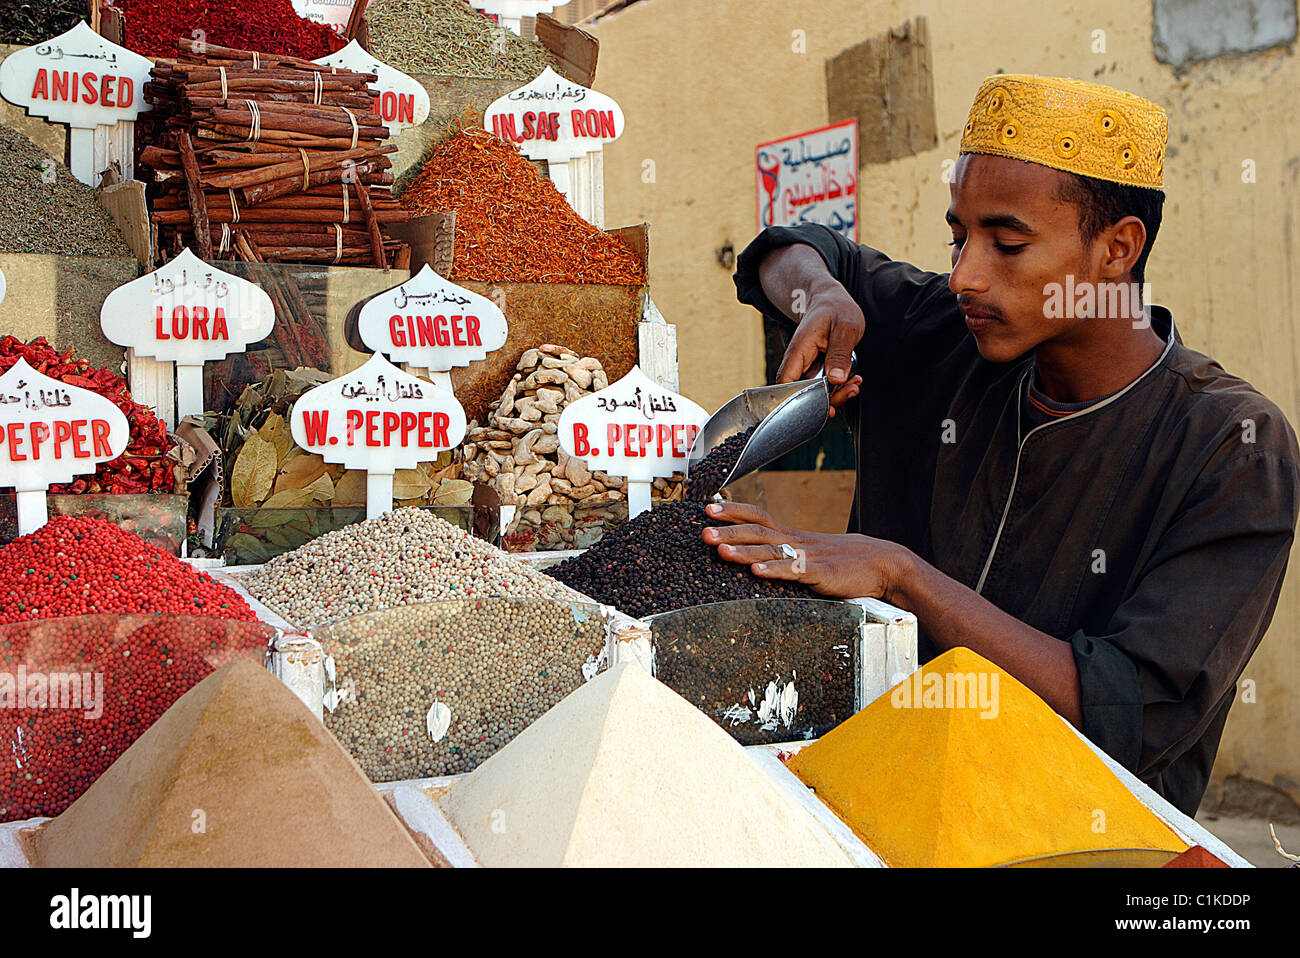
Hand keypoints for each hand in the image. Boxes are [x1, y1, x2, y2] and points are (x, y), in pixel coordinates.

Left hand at [702, 502, 912, 601]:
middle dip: (729, 529)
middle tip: (703, 529)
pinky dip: (774, 570)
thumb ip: (788, 556)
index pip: (759, 516)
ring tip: (719, 550)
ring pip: (771, 549)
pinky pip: (794, 571)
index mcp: (794, 536)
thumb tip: (759, 559)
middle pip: (758, 530)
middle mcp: (798, 542)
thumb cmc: (847, 563)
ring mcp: (809, 557)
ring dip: (743, 549)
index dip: (734, 511)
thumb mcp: (812, 556)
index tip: (708, 508)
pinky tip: (756, 572)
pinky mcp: (822, 574)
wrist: (886, 565)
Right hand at [775, 288, 864, 416]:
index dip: (799, 400)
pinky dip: (841, 386)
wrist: (832, 301)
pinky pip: (826, 385)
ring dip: (838, 393)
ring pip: (817, 391)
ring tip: (855, 382)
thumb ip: (840, 354)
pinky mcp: (818, 369)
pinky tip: (853, 378)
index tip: (824, 404)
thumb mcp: (844, 328)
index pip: (786, 383)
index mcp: (799, 349)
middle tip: (850, 390)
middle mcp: (800, 361)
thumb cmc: (835, 308)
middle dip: (828, 399)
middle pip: (803, 392)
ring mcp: (809, 366)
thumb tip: (836, 379)